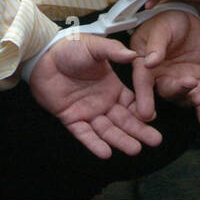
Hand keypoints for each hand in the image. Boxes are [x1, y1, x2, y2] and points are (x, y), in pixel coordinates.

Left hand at [28, 34, 163, 158]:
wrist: (43, 56)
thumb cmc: (70, 49)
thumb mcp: (94, 47)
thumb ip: (113, 51)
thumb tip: (133, 54)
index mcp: (113, 87)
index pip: (132, 103)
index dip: (143, 110)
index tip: (153, 117)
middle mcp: (104, 102)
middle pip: (124, 120)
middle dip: (140, 131)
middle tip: (155, 141)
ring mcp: (88, 112)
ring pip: (107, 130)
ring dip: (121, 140)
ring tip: (135, 149)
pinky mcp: (72, 119)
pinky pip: (84, 134)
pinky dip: (94, 144)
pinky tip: (105, 153)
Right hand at [130, 9, 199, 124]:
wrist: (186, 17)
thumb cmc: (167, 19)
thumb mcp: (161, 27)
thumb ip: (156, 44)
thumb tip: (151, 61)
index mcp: (143, 62)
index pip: (142, 81)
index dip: (143, 97)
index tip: (145, 113)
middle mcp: (157, 75)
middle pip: (163, 90)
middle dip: (175, 91)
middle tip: (187, 85)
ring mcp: (174, 79)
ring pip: (180, 95)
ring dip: (190, 98)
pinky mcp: (191, 79)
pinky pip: (196, 94)